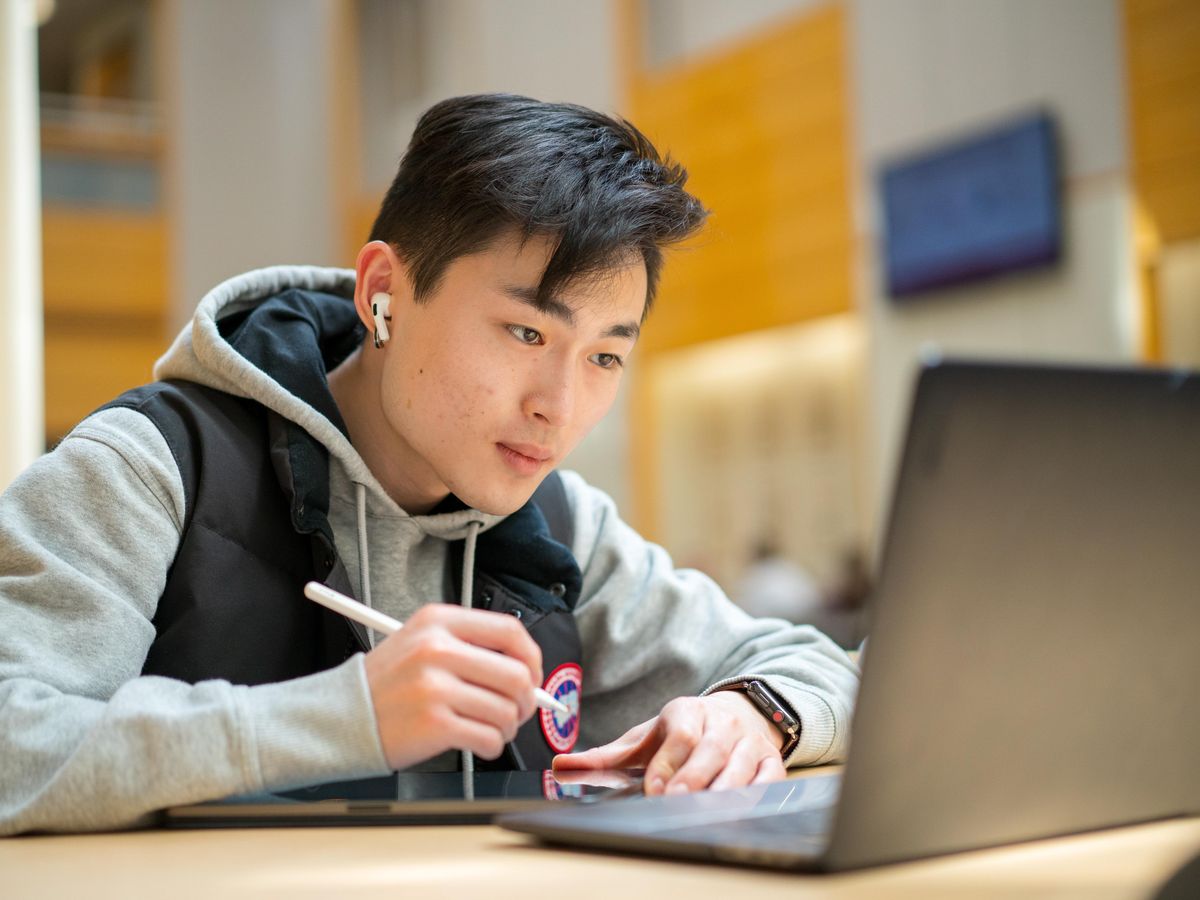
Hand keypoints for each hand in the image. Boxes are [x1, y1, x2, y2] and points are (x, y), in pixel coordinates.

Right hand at [363, 604, 542, 768]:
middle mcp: (437, 649)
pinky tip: (478, 742)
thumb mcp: (422, 643)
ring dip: (507, 726)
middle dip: (527, 699)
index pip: (509, 632)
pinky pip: (488, 737)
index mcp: (439, 622)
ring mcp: (434, 687)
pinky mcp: (434, 723)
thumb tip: (527, 672)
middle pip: (516, 674)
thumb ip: (472, 649)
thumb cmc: (388, 684)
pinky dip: (491, 745)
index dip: (532, 657)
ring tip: (490, 727)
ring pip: (506, 710)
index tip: (532, 674)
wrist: (340, 717)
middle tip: (518, 710)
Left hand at [552, 693, 786, 795]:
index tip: (654, 788)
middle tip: (676, 801)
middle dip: (693, 778)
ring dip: (724, 790)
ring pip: (739, 767)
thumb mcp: (645, 740)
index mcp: (686, 713)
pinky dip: (756, 793)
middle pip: (710, 751)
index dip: (667, 764)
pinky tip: (739, 809)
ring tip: (706, 811)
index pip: (680, 736)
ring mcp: (748, 742)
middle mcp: (721, 724)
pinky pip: (767, 778)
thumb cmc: (682, 734)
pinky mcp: (770, 760)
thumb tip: (561, 766)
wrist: (735, 716)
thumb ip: (605, 757)